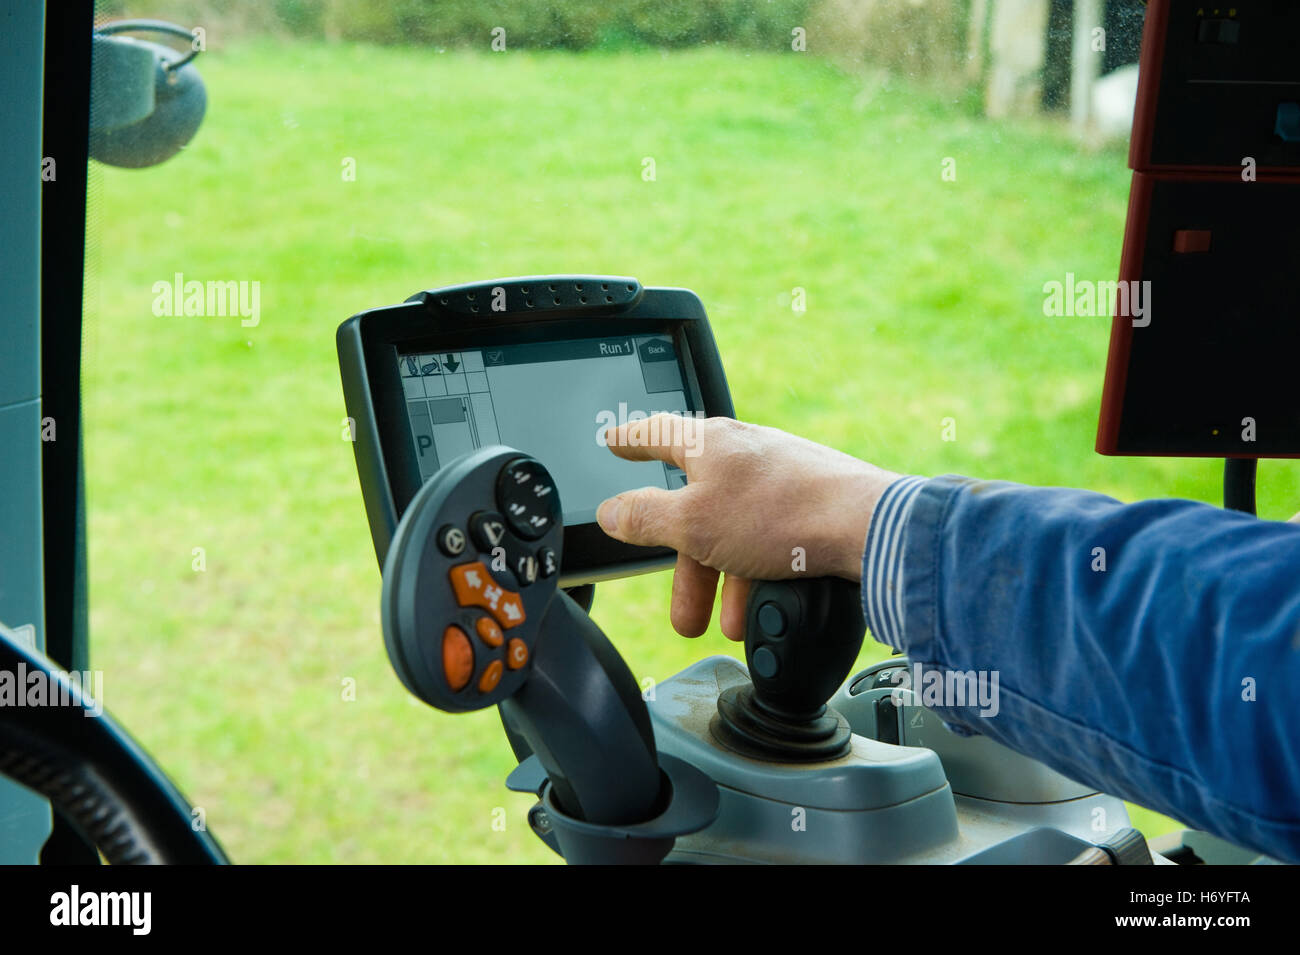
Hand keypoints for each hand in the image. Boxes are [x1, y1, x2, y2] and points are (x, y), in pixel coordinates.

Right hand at [595, 414, 899, 640]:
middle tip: (683, 610)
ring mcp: (781, 475)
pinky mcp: (812, 499)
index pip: (656, 432)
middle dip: (687, 568)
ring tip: (727, 623)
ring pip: (735, 530)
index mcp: (710, 443)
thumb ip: (644, 517)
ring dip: (725, 582)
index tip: (615, 443)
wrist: (865, 526)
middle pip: (697, 506)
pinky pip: (770, 539)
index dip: (630, 441)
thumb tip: (611, 511)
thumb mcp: (691, 524)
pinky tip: (762, 604)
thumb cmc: (780, 514)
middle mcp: (745, 452)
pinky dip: (758, 572)